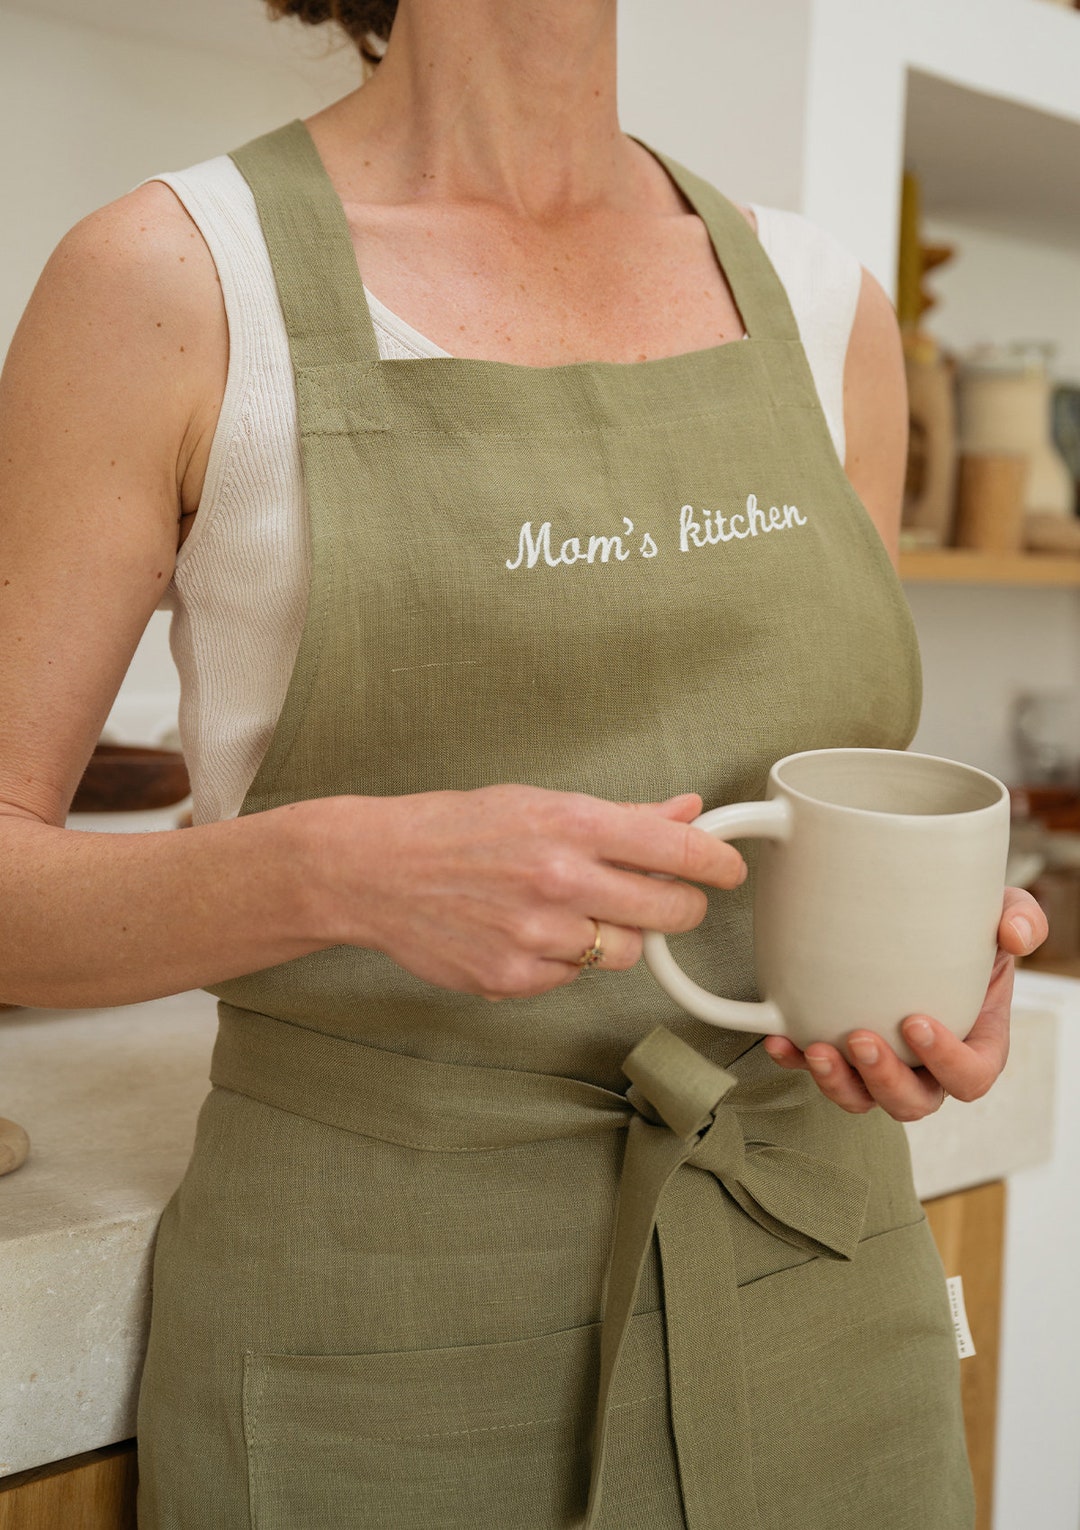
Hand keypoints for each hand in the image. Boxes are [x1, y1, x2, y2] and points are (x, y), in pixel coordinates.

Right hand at [313, 786, 746, 999]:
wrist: (375, 870)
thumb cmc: (455, 829)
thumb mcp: (538, 803)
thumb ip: (619, 816)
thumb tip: (686, 813)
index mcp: (571, 824)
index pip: (677, 850)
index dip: (718, 864)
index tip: (728, 869)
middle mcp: (560, 880)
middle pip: (670, 912)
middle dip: (680, 907)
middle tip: (667, 898)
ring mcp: (537, 935)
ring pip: (625, 952)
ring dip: (616, 935)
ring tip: (573, 910)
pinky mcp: (514, 979)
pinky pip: (573, 977)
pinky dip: (564, 960)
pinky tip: (529, 932)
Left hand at [762, 886, 1048, 1120]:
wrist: (915, 921)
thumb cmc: (967, 928)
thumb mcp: (1002, 914)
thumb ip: (1019, 920)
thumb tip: (1017, 935)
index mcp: (975, 1044)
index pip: (970, 1077)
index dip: (946, 1061)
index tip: (916, 1021)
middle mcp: (928, 1068)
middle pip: (913, 1102)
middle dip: (885, 1079)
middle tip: (862, 1038)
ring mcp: (883, 1066)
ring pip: (863, 1100)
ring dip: (837, 1083)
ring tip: (815, 1049)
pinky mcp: (843, 1055)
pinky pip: (819, 1073)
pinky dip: (796, 1062)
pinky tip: (778, 1041)